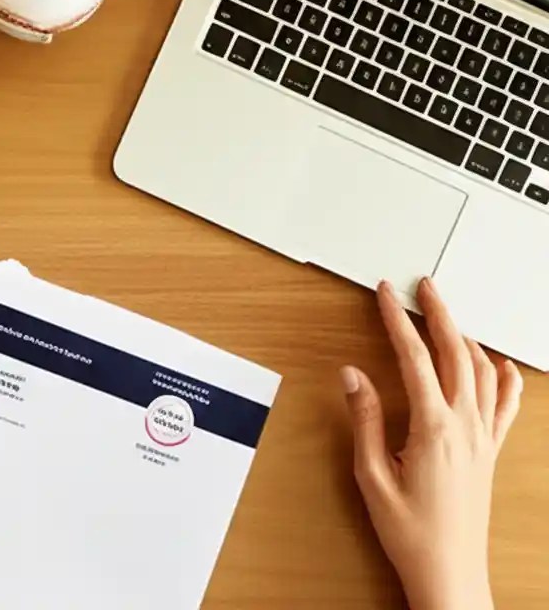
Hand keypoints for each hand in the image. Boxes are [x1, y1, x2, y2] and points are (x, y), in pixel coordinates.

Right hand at [341, 278, 522, 609]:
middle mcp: (465, 427)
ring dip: (465, 338)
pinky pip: (506, 404)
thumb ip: (364, 419)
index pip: (414, 358)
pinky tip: (497, 366)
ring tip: (448, 318)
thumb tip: (353, 376)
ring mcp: (483, 438)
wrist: (448, 570)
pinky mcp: (490, 451)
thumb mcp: (370, 474)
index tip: (386, 295)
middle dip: (439, 314)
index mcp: (432, 428)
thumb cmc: (409, 530)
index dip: (398, 320)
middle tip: (424, 288)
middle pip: (455, 353)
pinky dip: (503, 377)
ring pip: (482, 372)